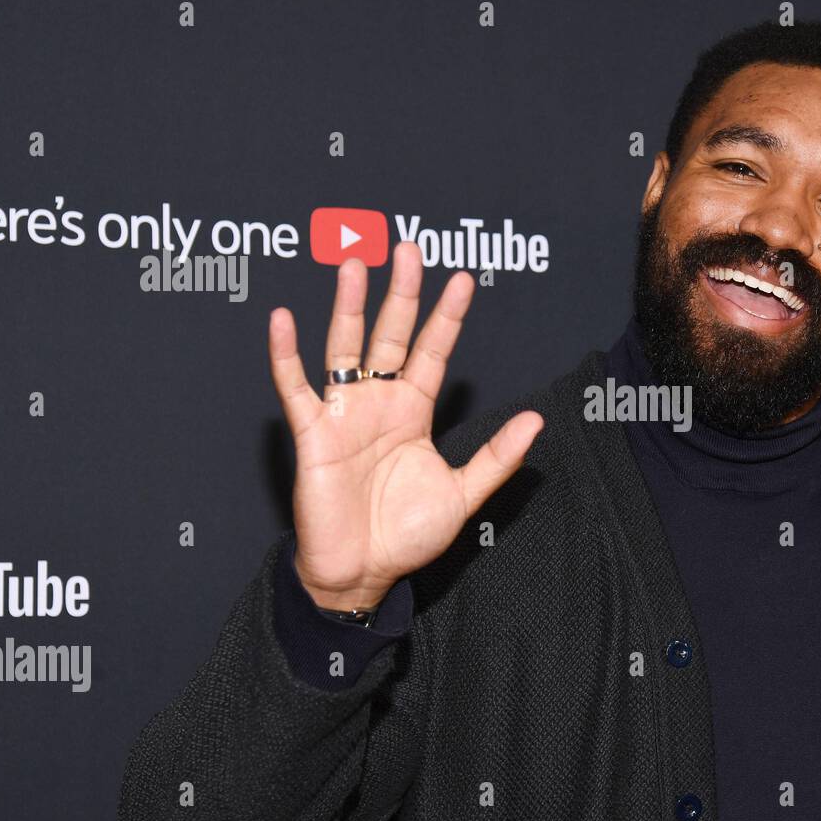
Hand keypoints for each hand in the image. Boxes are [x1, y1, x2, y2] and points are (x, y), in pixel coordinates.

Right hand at [267, 242, 543, 609]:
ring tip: (354, 263)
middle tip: (409, 247)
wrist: (363, 572)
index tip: (462, 279)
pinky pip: (296, 387)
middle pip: (390, 334)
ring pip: (345, 346)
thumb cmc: (406, 535)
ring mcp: (344, 414)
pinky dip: (286, 354)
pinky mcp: (312, 433)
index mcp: (413, 412)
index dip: (446, 317)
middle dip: (401, 292)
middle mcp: (379, 403)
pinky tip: (284, 318)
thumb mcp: (463, 494)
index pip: (432, 351)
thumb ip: (496, 456)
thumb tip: (536, 420)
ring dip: (348, 305)